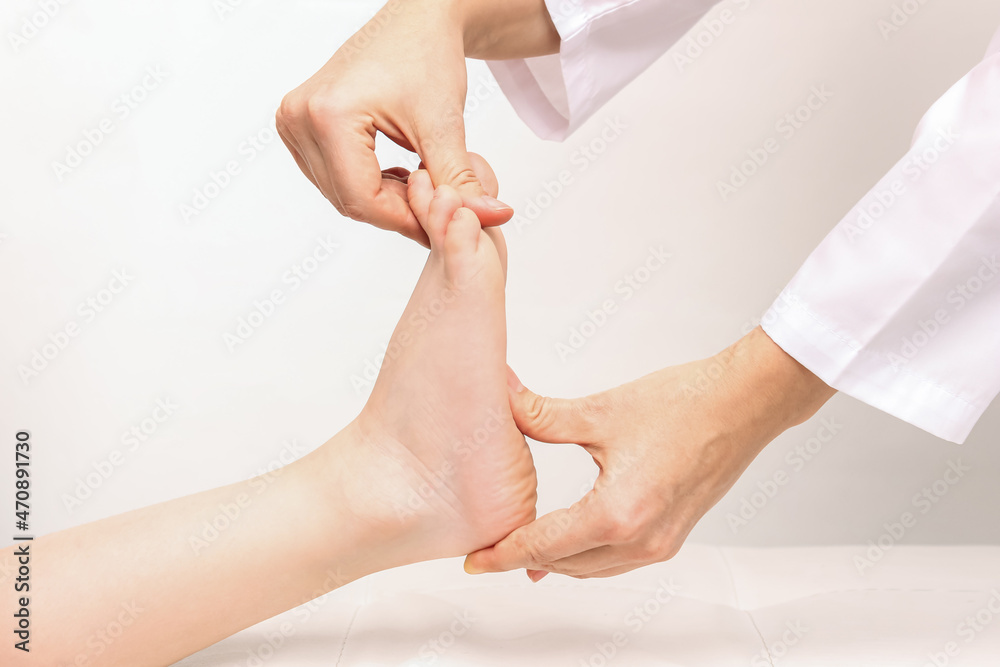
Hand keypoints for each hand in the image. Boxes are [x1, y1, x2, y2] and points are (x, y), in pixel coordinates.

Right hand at [276, 0, 537, 244]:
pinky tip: (398, 174)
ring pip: (340, 193)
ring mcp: (293, 121)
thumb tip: (489, 220)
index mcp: (328, 115)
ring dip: (382, 199)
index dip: (404, 220)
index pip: (362, 199)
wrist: (415, 19)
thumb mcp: (444, 125)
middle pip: (348, 199)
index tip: (439, 225)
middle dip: (396, 211)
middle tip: (435, 207)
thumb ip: (460, 182)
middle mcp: (299, 118)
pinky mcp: (298, 123)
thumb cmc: (427, 55)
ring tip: (421, 184)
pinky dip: (367, 184)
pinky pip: (332, 176)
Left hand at [465, 328, 835, 579]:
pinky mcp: (673, 536)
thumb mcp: (601, 411)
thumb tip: (503, 400)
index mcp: (618, 513)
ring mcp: (661, 543)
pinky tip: (571, 542)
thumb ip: (542, 415)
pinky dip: (587, 556)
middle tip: (490, 550)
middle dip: (523, 559)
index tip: (476, 560)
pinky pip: (617, 561)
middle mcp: (641, 539)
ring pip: (592, 569)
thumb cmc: (686, 405)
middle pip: (565, 564)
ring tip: (523, 551)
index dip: (503, 554)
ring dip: (556, 561)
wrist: (744, 402)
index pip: (543, 545)